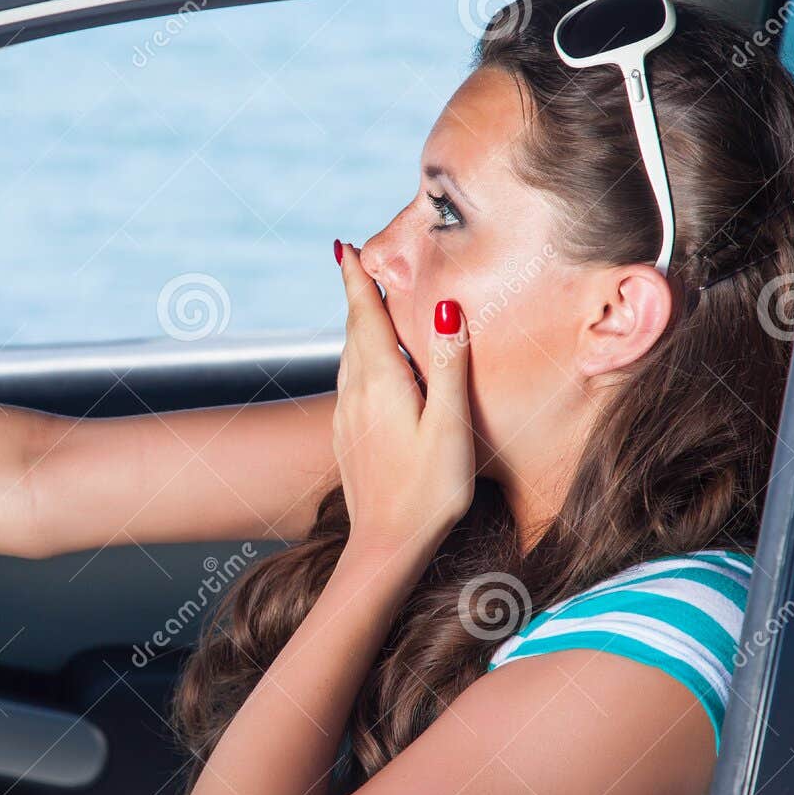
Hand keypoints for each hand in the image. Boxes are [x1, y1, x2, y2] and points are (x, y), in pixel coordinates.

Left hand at [330, 241, 474, 559]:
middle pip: (353, 332)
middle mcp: (354, 395)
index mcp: (380, 383)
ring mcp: (346, 418)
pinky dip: (357, 358)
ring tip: (363, 304)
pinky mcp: (346, 439)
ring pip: (348, 358)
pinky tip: (367, 368)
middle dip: (355, 294)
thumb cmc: (427, 491)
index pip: (365, 317)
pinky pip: (349, 383)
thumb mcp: (449, 424)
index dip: (356, 280)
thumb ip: (447, 364)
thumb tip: (444, 307)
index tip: (344, 248)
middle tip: (352, 261)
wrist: (385, 546)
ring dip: (356, 326)